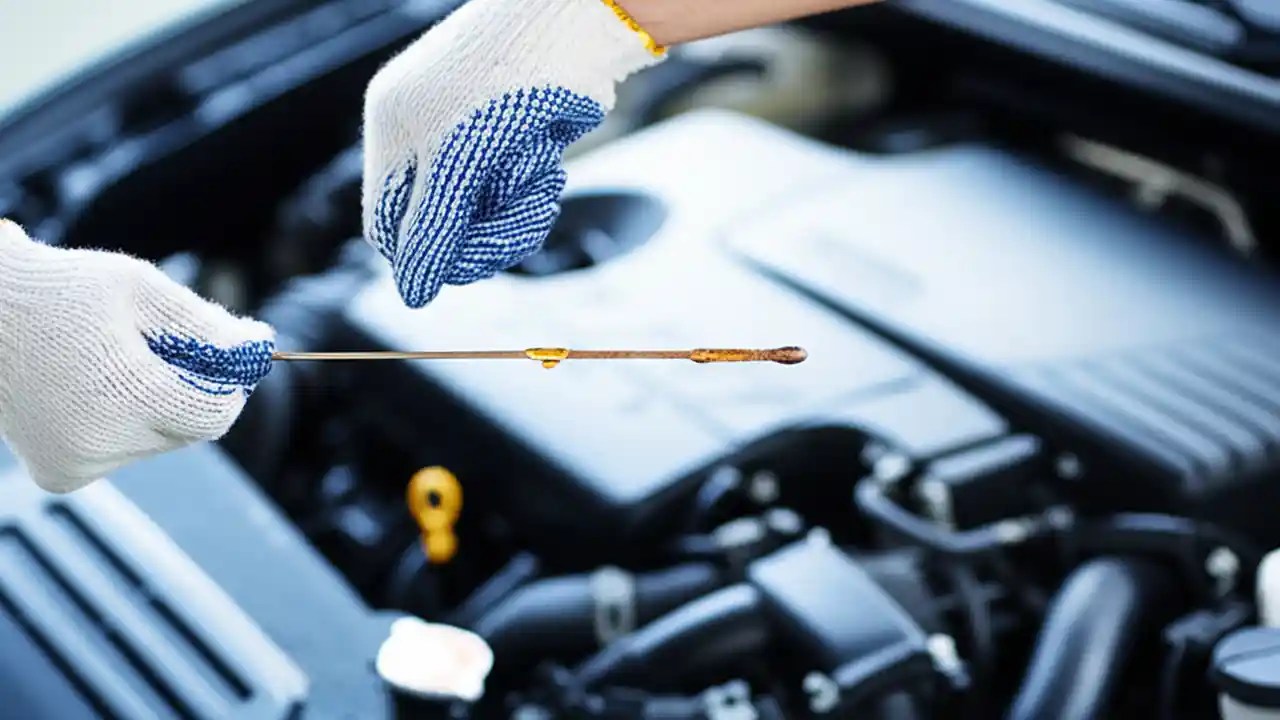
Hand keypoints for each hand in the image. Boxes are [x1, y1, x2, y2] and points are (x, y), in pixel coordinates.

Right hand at [0, 220, 274, 492]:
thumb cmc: (62, 291)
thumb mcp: (142, 288)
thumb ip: (205, 324)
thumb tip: (259, 346)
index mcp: (126, 397)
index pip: (216, 415)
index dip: (230, 386)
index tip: (226, 357)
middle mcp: (101, 443)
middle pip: (188, 431)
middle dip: (190, 393)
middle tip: (162, 351)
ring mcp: (76, 465)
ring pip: (156, 444)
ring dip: (155, 410)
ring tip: (115, 365)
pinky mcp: (60, 475)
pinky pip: (120, 454)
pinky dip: (122, 427)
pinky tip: (92, 391)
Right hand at [361, 0, 662, 307]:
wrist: (579, 24)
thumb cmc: (509, 81)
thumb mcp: (458, 162)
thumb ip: (432, 231)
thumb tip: (413, 297)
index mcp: (392, 133)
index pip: (388, 230)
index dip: (424, 258)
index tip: (465, 263)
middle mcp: (425, 138)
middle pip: (439, 233)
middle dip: (484, 234)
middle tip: (529, 213)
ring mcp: (469, 140)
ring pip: (481, 221)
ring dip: (515, 214)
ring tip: (544, 180)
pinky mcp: (512, 142)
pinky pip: (511, 197)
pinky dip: (532, 191)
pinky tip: (550, 166)